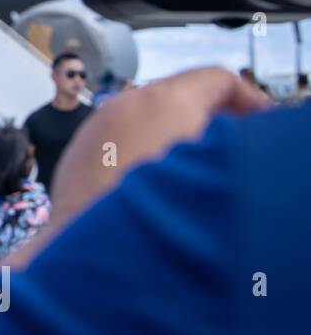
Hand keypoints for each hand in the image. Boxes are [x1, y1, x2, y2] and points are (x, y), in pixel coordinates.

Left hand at [48, 66, 267, 228]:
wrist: (94, 255)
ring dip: (170, 134)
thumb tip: (227, 141)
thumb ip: (226, 143)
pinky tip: (152, 186)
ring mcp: (94, 128)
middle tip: (230, 145)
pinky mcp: (76, 154)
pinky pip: (115, 140)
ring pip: (143, 117)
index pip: (215, 79)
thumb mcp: (216, 171)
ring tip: (192, 170)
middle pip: (177, 94)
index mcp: (164, 103)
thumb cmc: (159, 218)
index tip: (257, 122)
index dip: (245, 98)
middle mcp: (123, 107)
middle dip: (207, 116)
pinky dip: (138, 151)